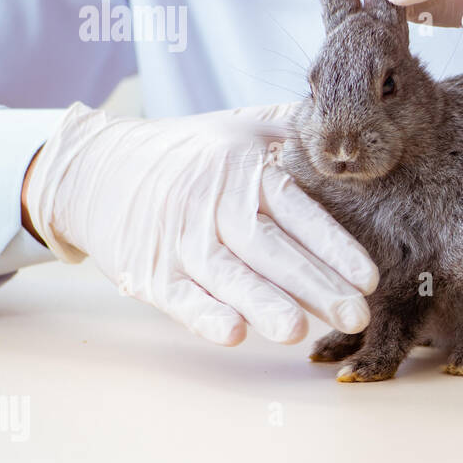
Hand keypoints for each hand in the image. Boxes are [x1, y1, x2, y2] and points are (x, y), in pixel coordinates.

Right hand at [23, 103, 378, 345]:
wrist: (94, 167)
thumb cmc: (188, 152)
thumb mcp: (240, 128)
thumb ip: (294, 132)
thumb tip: (355, 130)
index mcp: (243, 168)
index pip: (296, 209)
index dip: (333, 244)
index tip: (368, 276)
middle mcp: (212, 203)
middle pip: (269, 248)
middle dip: (315, 285)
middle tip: (355, 316)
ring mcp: (179, 239)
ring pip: (227, 275)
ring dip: (263, 304)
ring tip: (299, 332)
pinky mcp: (150, 272)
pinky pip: (179, 297)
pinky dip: (204, 316)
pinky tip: (233, 334)